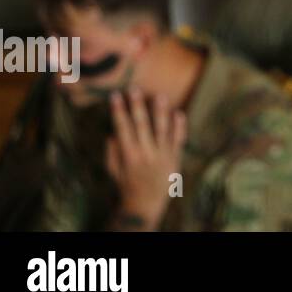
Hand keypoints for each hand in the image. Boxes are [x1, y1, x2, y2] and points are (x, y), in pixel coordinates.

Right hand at [105, 88, 186, 230]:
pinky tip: (178, 112)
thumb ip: (112, 152)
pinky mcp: (175, 157)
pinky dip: (179, 126)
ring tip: (159, 95)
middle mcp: (145, 153)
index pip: (122, 128)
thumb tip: (112, 133)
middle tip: (134, 88)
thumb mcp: (113, 171)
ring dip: (160, 112)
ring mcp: (162, 154)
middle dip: (136, 106)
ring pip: (162, 129)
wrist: (146, 203)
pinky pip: (178, 139)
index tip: (115, 96)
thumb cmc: (127, 184)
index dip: (118, 111)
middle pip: (141, 125)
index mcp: (128, 155)